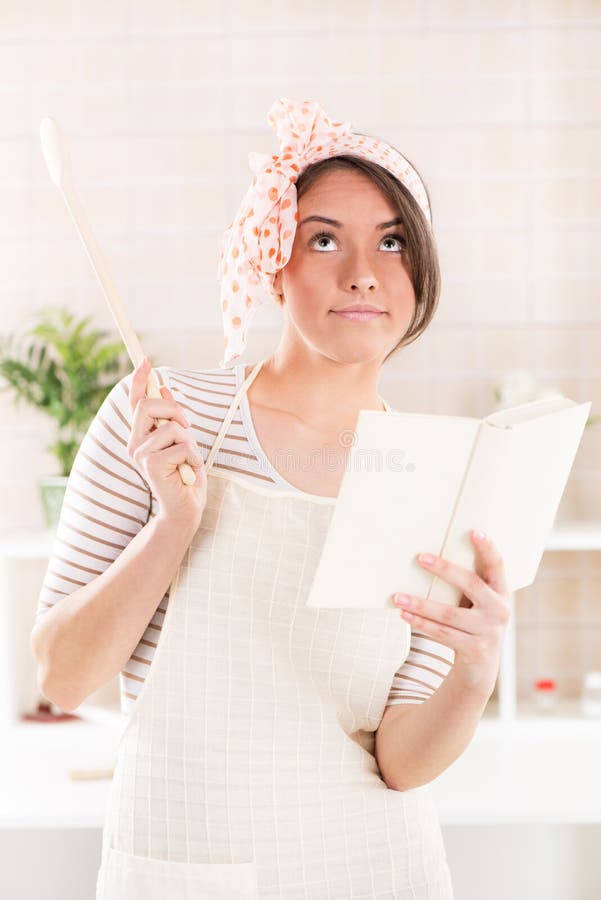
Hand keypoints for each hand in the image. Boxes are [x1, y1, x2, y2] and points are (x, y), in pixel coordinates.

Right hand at [127, 357, 207, 526]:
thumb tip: (166, 388)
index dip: (139, 380)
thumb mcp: (182, 441)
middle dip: (174, 409)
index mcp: (141, 436)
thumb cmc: (185, 475)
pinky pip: (179, 445)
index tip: (145, 361)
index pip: (135, 402)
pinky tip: (188, 470)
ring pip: (171, 427)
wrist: (186, 508)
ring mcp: (140, 455)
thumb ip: (172, 419)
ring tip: (187, 460)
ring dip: (188, 441)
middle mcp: (135, 443)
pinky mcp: (151, 466)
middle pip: (148, 405)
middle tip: (186, 427)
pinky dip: (192, 456)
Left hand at [392, 530, 510, 696]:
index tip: (475, 531)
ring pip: (449, 614)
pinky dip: (420, 623)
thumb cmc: (472, 622)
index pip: (497, 566)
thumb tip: (428, 557)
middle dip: (445, 569)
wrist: (481, 667)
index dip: (488, 548)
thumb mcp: (476, 602)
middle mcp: (499, 610)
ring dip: (420, 604)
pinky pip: (442, 633)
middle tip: (420, 557)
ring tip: (398, 596)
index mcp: (501, 592)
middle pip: (472, 584)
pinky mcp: (475, 650)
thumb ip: (466, 583)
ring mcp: (488, 631)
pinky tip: (404, 614)